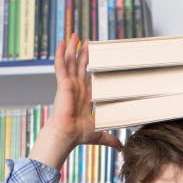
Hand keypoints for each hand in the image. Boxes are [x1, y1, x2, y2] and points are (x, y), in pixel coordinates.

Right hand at [29, 34, 121, 168]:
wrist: (67, 135)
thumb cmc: (78, 135)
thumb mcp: (99, 134)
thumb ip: (110, 139)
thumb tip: (121, 147)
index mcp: (84, 97)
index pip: (88, 77)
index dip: (91, 67)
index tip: (95, 58)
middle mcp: (76, 88)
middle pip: (80, 66)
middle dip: (83, 53)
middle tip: (87, 40)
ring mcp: (69, 85)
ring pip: (71, 62)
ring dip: (72, 48)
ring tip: (74, 35)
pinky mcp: (63, 84)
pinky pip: (61, 66)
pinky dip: (61, 54)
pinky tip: (62, 42)